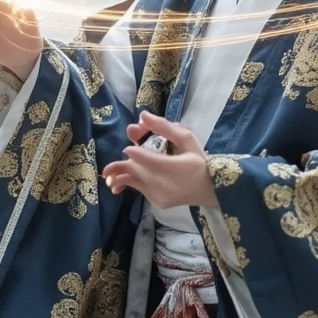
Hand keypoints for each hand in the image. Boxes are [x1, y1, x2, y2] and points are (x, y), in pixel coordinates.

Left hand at [101, 111, 217, 209]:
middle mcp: (163, 183)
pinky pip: (139, 189)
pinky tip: (128, 178)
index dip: (133, 152)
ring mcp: (159, 195)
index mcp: (172, 167)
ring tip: (106, 174)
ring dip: (120, 175)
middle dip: (123, 162)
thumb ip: (164, 127)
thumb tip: (143, 115)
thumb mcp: (186, 139)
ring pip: (132, 181)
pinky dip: (133, 181)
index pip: (144, 159)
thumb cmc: (199, 161)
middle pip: (134, 169)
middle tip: (117, 158)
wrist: (210, 189)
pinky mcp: (157, 202)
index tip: (129, 147)